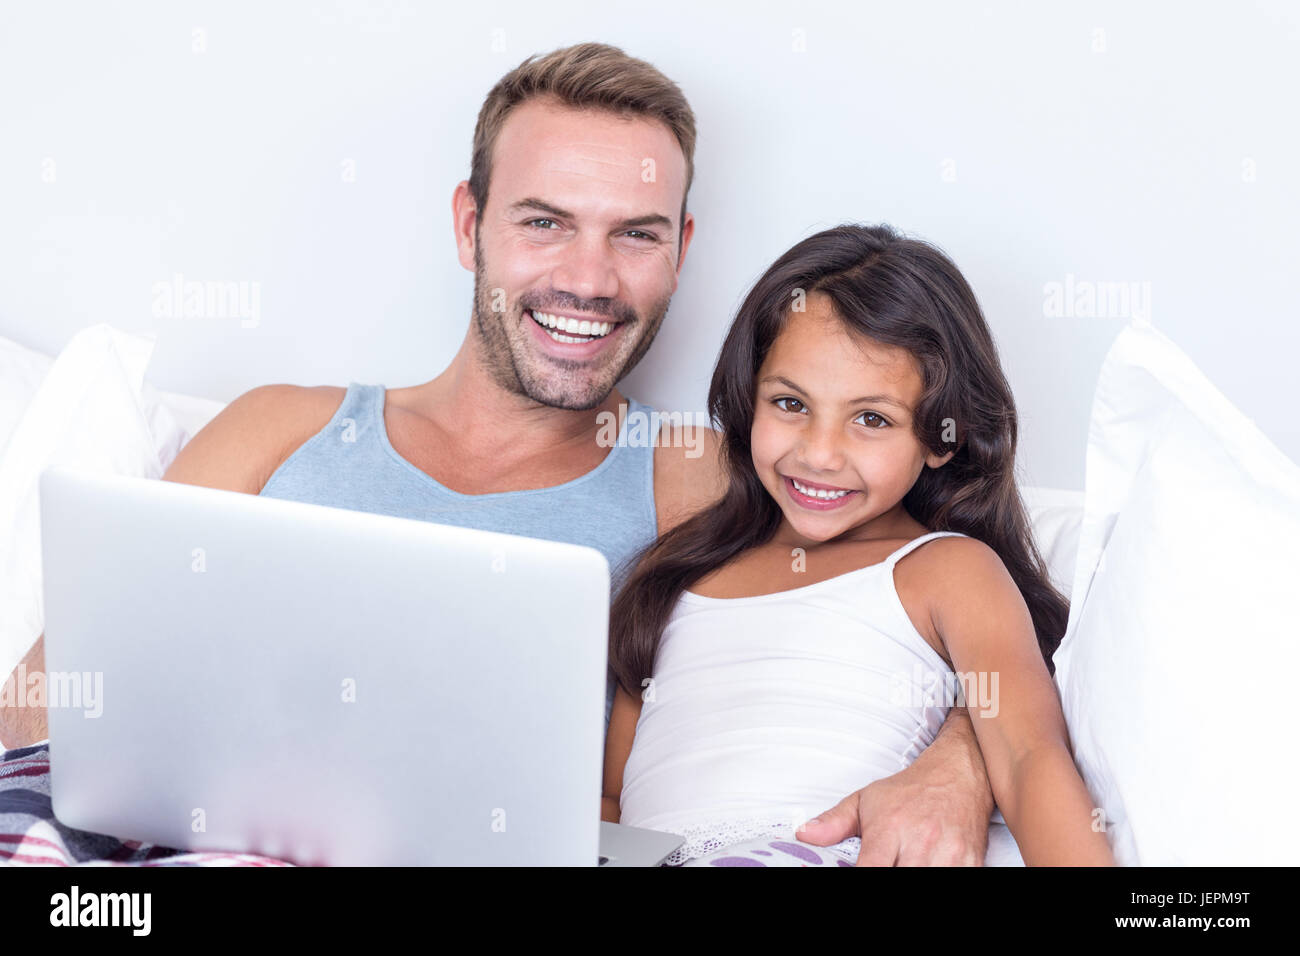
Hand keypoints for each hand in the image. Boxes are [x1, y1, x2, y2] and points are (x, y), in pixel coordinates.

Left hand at [796, 708, 994, 864]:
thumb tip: (805, 835)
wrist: (959, 773)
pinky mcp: (972, 861)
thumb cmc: (910, 791)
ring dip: (912, 877)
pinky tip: (925, 866)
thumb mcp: (866, 800)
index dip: (859, 877)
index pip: (869, 870)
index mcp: (890, 828)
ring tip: (901, 864)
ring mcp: (949, 855)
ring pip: (928, 880)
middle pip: (900, 878)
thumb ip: (834, 821)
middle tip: (882, 866)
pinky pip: (956, 878)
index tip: (853, 873)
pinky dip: (940, 876)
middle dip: (888, 878)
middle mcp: (920, 842)